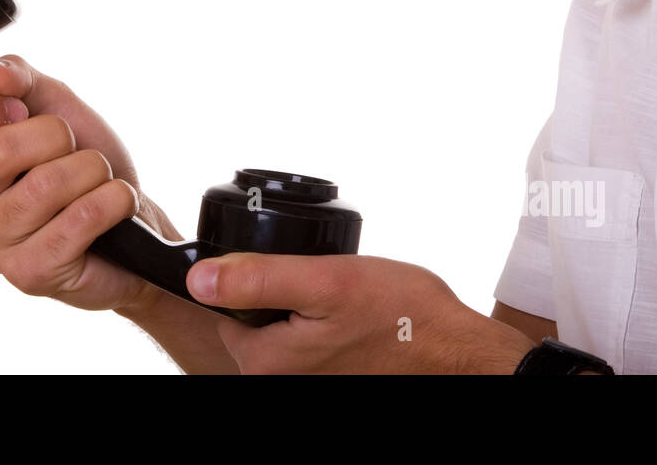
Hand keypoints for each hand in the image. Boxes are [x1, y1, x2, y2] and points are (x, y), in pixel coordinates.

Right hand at [0, 54, 179, 313]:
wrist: (128, 217)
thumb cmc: (76, 158)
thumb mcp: (47, 101)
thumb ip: (13, 76)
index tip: (18, 109)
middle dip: (55, 135)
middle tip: (71, 147)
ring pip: (46, 184)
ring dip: (91, 168)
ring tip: (95, 177)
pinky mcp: (29, 274)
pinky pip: (79, 218)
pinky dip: (112, 199)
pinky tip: (113, 203)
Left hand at [184, 254, 535, 373]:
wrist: (457, 353)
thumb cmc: (403, 318)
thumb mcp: (326, 281)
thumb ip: (257, 278)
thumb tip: (198, 278)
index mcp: (266, 363)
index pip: (227, 306)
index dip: (259, 277)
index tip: (299, 273)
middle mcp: (278, 383)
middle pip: (254, 318)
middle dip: (286, 295)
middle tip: (332, 290)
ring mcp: (306, 383)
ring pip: (283, 330)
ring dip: (309, 312)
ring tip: (348, 308)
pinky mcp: (329, 379)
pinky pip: (310, 346)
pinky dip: (326, 329)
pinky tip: (355, 324)